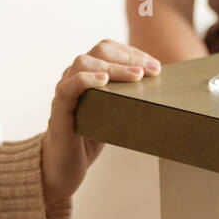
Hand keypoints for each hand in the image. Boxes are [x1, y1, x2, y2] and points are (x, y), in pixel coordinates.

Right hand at [41, 39, 161, 207]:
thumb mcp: (114, 112)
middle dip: (129, 57)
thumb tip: (160, 87)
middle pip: (99, 51)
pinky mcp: (59, 111)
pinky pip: (68, 87)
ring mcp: (64, 92)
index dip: (132, 52)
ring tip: (136, 76)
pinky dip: (86, 80)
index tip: (155, 64)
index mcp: (87, 74)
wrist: (63, 168)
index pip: (108, 49)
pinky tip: (104, 81)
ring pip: (83, 63)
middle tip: (153, 70)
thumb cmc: (90, 137)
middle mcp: (73, 77)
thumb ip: (127, 96)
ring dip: (114, 67)